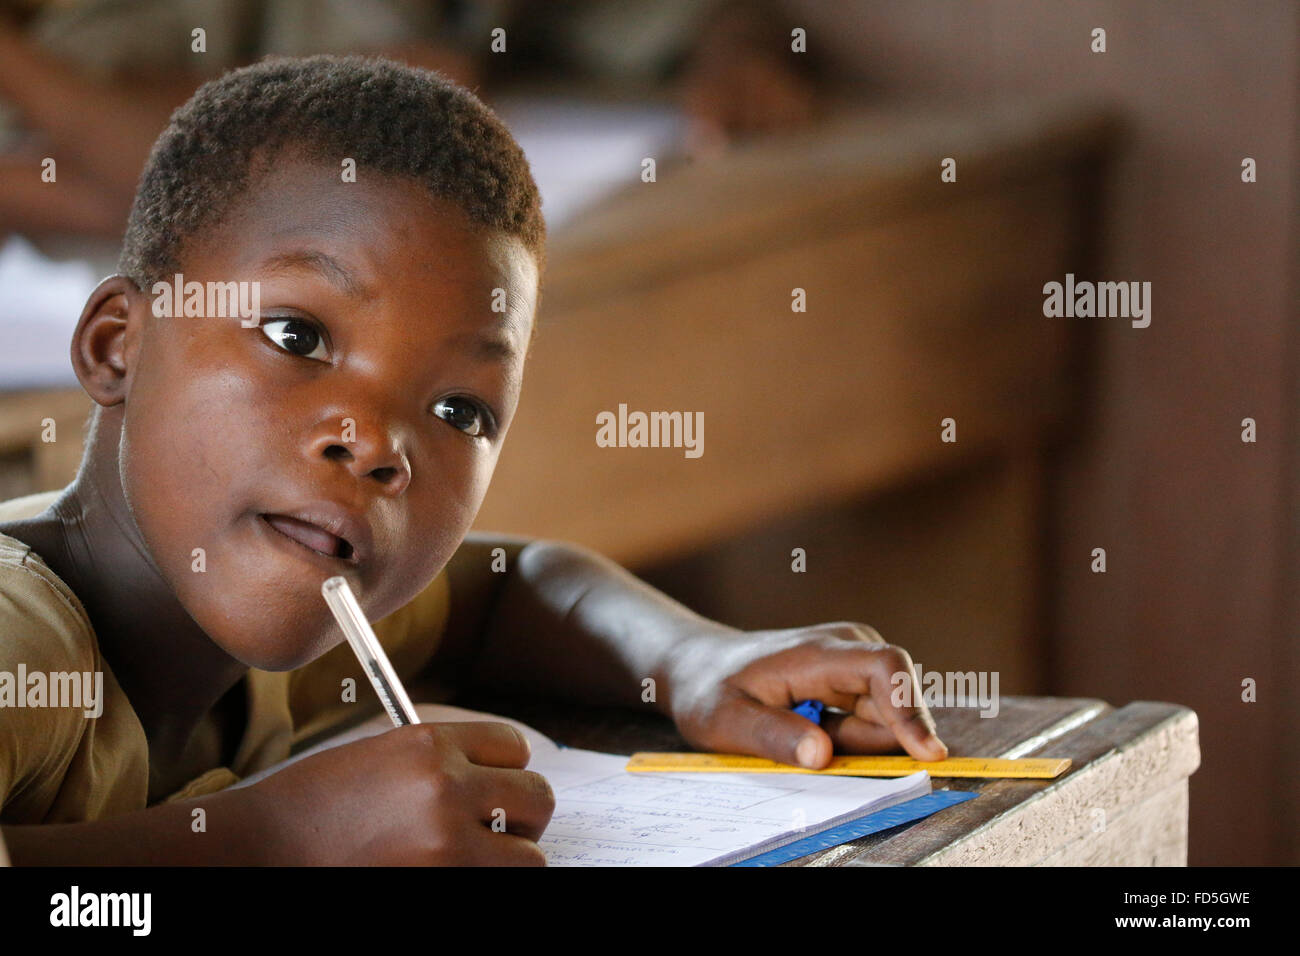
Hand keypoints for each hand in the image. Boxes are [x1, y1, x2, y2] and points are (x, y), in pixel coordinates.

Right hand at [247, 720, 555, 864]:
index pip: (515, 746)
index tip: (495, 787)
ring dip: (508, 860)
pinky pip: (495, 887)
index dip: (508, 769)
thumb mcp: (383, 756)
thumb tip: (498, 782)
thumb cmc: (316, 803)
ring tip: (471, 859)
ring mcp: (444, 842)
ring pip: (529, 856)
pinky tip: (447, 875)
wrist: (260, 847)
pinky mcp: (439, 883)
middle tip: (496, 830)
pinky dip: (481, 883)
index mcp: (431, 743)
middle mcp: (445, 786)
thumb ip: (442, 761)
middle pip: (537, 797)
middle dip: (522, 816)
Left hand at [665, 623, 948, 768]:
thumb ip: (773, 737)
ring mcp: (854, 661)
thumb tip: (823, 756)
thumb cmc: (710, 691)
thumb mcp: (725, 721)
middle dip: (865, 740)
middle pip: (892, 704)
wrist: (701, 666)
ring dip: (852, 739)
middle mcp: (846, 647)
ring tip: (796, 726)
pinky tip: (808, 725)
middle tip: (804, 741)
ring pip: (884, 717)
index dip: (910, 710)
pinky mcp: (856, 677)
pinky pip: (872, 720)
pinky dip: (848, 736)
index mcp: (816, 653)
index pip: (884, 668)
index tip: (927, 753)